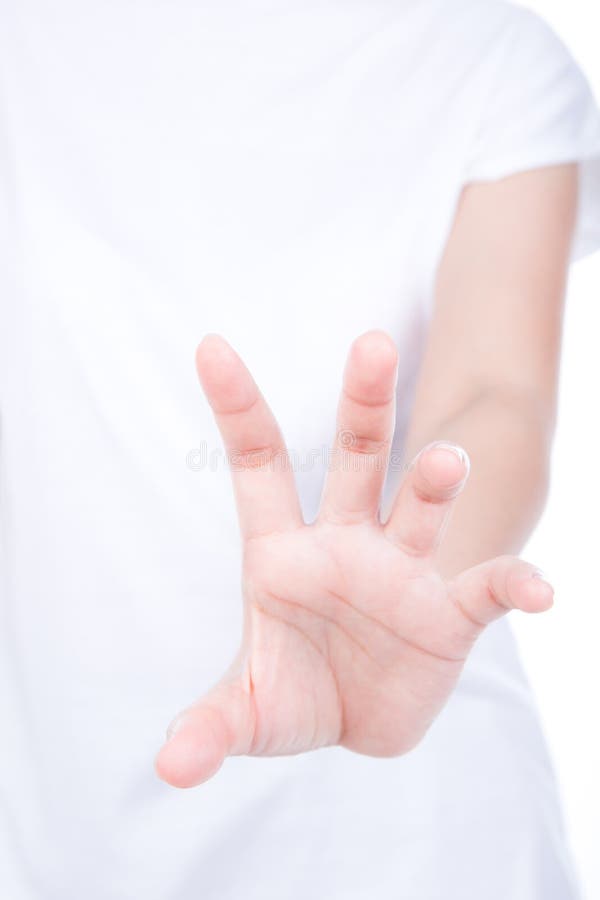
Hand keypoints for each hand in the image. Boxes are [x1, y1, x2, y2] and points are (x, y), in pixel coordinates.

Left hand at [155, 331, 552, 787]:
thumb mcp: (248, 713)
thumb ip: (211, 726)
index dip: (236, 406)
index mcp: (283, 550)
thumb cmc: (294, 694)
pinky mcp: (449, 612)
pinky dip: (512, 584)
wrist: (358, 719)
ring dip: (436, 480)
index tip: (209, 346)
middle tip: (371, 344)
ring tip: (449, 460)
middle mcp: (346, 542)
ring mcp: (402, 569)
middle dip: (365, 401)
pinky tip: (538, 592)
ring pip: (421, 504)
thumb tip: (171, 765)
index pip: (258, 464)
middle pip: (356, 455)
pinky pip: (486, 587)